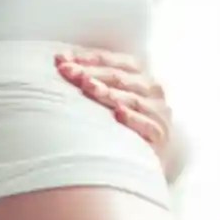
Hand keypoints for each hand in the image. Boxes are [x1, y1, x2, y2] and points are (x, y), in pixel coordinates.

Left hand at [55, 48, 181, 180]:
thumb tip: (59, 60)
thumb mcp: (104, 96)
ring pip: (132, 98)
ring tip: (89, 88)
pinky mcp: (160, 134)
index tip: (61, 60)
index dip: (86, 58)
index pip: (112, 60)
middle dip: (91, 74)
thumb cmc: (118, 124)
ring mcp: (157, 111)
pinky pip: (147, 125)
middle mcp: (151, 89)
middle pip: (119, 77)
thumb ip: (86, 76)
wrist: (139, 161)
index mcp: (138, 74)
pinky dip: (133, 118)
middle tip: (68, 73)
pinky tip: (119, 114)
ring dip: (109, 93)